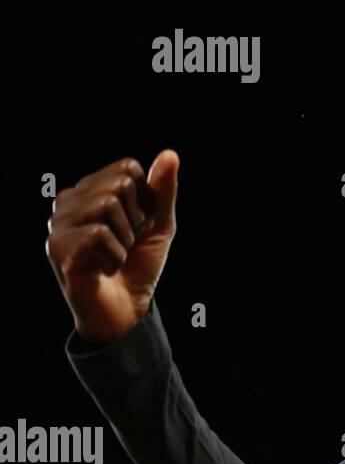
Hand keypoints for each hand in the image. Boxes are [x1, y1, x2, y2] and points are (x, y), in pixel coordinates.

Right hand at [46, 150, 180, 345]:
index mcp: (90, 191)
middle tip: (125, 244)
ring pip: (106, 204)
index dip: (146, 200)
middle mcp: (68, 202)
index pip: (127, 168)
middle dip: (136, 219)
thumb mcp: (159, 224)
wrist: (126, 309)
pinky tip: (105, 268)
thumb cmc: (139, 264)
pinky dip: (114, 255)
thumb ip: (162, 191)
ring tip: (114, 255)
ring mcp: (58, 224)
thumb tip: (169, 154)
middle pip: (118, 184)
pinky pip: (97, 233)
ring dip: (125, 238)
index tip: (138, 226)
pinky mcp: (57, 248)